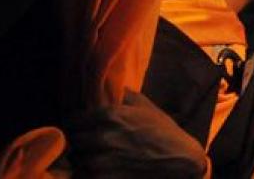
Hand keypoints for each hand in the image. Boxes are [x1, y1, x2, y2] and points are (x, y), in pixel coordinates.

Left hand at [64, 90, 207, 176]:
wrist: (181, 160)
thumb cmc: (164, 131)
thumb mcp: (146, 106)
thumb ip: (123, 94)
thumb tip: (106, 84)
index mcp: (110, 115)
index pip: (73, 120)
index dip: (76, 124)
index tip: (80, 128)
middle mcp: (104, 136)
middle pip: (73, 141)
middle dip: (78, 142)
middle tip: (85, 144)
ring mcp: (104, 160)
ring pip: (76, 160)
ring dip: (82, 160)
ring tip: (92, 158)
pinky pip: (83, 176)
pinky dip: (87, 174)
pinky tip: (98, 170)